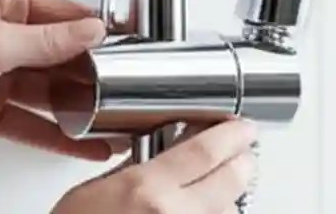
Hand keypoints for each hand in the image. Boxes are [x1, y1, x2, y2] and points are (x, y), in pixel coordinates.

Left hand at [0, 0, 112, 159]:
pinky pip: (28, 122)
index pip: (56, 10)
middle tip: (123, 85)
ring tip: (110, 119)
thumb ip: (50, 41)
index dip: (89, 26)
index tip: (123, 41)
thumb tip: (91, 29)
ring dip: (75, 106)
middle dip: (87, 71)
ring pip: (44, 90)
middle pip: (54, 53)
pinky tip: (80, 141)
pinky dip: (55, 133)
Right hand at [53, 120, 256, 213]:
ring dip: (228, 198)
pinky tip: (204, 210)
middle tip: (241, 155)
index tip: (242, 129)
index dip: (232, 134)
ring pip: (232, 210)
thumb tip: (171, 153)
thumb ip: (136, 171)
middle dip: (241, 162)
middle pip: (234, 178)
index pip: (208, 149)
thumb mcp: (93, 193)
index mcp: (145, 191)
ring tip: (214, 192)